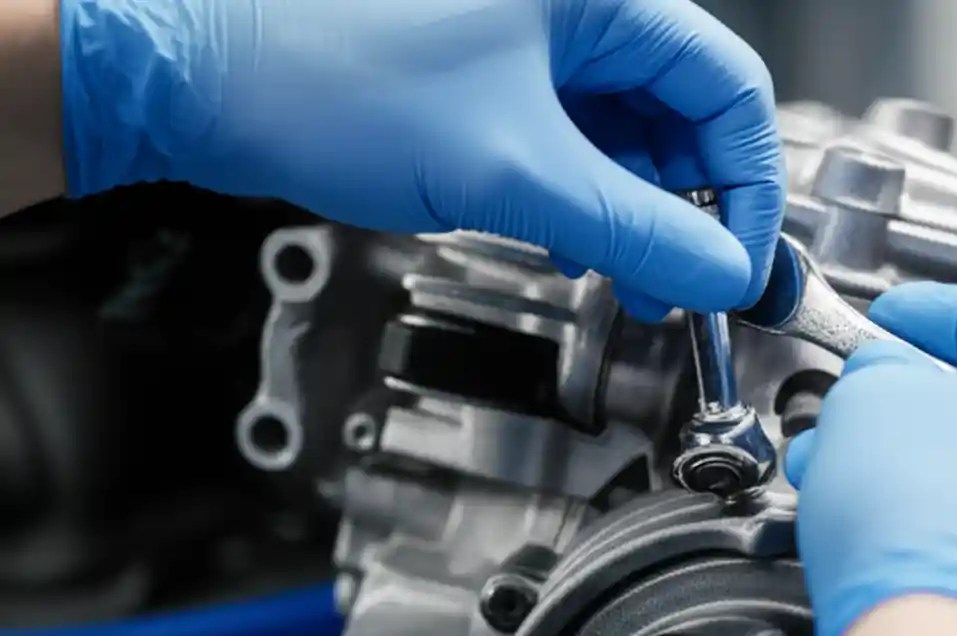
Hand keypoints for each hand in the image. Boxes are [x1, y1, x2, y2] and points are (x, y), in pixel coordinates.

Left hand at [60, 0, 784, 316]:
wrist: (206, 78)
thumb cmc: (332, 77)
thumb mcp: (512, 167)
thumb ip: (634, 227)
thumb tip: (721, 269)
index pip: (726, 90)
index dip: (746, 188)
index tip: (739, 264)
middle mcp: (579, 12)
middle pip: (684, 117)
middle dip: (689, 209)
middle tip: (678, 284)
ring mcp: (536, 46)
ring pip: (629, 138)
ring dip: (635, 214)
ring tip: (622, 277)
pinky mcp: (497, 83)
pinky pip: (575, 145)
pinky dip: (585, 201)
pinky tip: (572, 245)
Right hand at [785, 282, 956, 635]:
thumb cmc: (933, 536)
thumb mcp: (873, 398)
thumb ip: (885, 367)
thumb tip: (887, 377)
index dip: (945, 309)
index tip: (896, 326)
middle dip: (930, 405)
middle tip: (872, 413)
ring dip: (942, 475)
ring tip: (861, 487)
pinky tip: (907, 548)